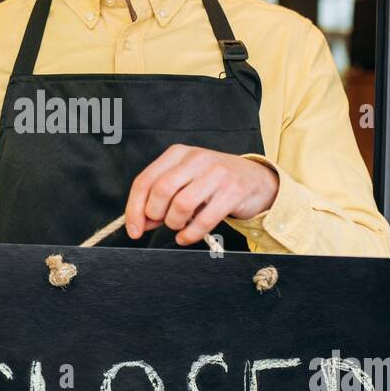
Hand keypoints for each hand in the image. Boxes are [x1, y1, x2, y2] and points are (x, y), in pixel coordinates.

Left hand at [124, 145, 278, 245]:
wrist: (255, 180)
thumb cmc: (212, 183)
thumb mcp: (184, 182)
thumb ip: (160, 199)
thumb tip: (139, 223)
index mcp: (178, 154)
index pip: (145, 181)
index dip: (134, 209)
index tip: (134, 230)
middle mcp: (196, 159)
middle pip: (161, 191)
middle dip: (155, 215)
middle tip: (162, 224)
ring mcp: (216, 173)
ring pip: (181, 205)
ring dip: (174, 224)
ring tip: (178, 227)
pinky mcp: (233, 191)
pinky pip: (204, 220)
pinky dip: (190, 234)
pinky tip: (187, 237)